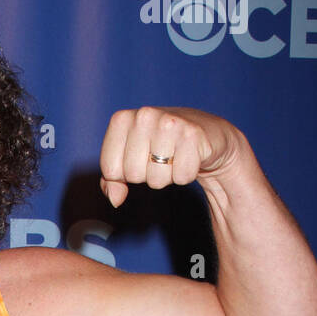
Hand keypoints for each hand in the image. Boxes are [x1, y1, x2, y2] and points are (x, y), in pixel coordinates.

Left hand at [99, 106, 239, 206]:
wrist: (206, 134)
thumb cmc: (161, 146)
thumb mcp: (130, 158)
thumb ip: (112, 180)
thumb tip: (115, 199)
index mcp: (122, 120)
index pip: (110, 170)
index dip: (124, 174)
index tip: (139, 159)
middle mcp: (144, 116)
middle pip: (133, 176)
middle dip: (146, 175)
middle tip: (160, 157)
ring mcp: (169, 123)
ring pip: (156, 180)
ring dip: (167, 176)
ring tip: (175, 156)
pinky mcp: (192, 135)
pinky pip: (181, 177)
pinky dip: (186, 175)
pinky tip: (190, 157)